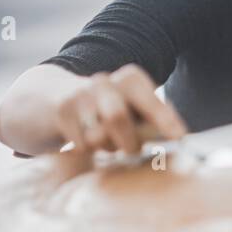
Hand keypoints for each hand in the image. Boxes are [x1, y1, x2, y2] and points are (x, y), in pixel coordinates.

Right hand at [53, 64, 187, 153]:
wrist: (51, 98)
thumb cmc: (104, 109)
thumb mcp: (130, 108)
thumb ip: (152, 119)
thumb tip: (179, 135)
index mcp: (130, 80)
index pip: (149, 99)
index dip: (164, 118)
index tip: (179, 138)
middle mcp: (105, 81)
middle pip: (117, 118)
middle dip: (126, 142)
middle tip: (131, 151)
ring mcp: (81, 94)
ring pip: (97, 135)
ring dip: (105, 147)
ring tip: (106, 144)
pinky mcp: (62, 110)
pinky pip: (80, 143)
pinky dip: (86, 150)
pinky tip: (84, 141)